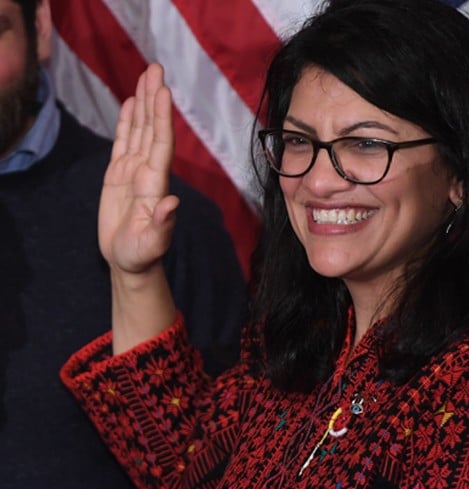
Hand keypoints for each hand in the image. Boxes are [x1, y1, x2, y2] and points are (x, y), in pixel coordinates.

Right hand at [99, 64, 179, 275]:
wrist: (130, 262)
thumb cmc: (142, 255)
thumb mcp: (152, 243)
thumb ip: (162, 224)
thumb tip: (171, 202)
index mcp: (155, 183)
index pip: (160, 143)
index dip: (161, 117)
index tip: (163, 91)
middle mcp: (147, 171)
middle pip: (151, 128)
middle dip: (153, 98)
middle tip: (155, 68)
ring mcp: (134, 171)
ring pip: (138, 129)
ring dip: (143, 103)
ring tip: (146, 75)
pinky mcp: (118, 175)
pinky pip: (123, 141)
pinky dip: (126, 121)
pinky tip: (130, 102)